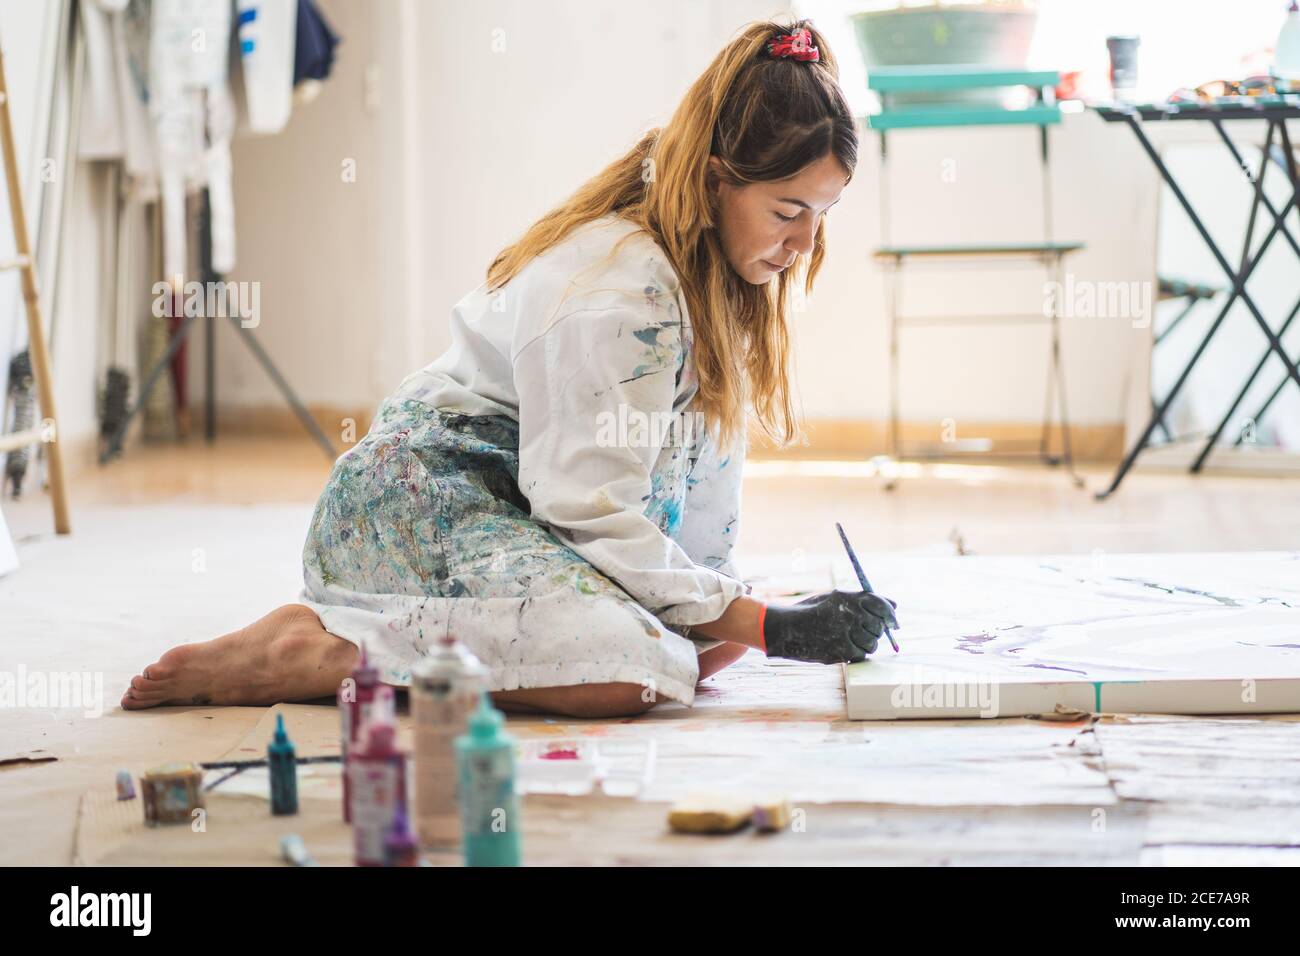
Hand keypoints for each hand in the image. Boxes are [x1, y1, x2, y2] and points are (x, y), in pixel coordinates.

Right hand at [761, 589, 898, 663]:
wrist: (786, 628)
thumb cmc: (811, 611)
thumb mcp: (835, 598)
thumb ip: (864, 601)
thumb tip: (895, 606)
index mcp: (849, 597)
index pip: (881, 605)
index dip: (890, 615)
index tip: (894, 624)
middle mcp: (850, 614)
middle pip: (878, 626)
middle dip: (875, 631)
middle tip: (862, 633)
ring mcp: (846, 633)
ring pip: (872, 644)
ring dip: (865, 644)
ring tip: (849, 640)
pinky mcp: (842, 651)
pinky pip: (860, 655)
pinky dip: (854, 653)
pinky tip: (840, 647)